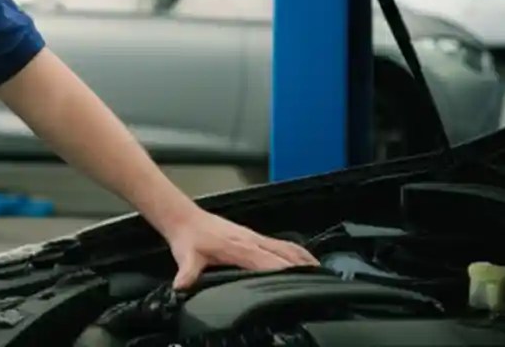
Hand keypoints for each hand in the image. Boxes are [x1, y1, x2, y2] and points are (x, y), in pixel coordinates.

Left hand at [164, 208, 318, 289]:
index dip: (287, 271)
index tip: (303, 281)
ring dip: (303, 258)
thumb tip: (182, 287)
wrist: (184, 218)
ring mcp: (253, 236)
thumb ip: (188, 274)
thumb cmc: (188, 237)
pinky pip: (279, 243)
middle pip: (285, 253)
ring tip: (320, 271)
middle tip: (323, 280)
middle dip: (304, 266)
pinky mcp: (252, 235)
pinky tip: (301, 258)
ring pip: (285, 246)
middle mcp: (251, 240)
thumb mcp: (186, 257)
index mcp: (239, 247)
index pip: (270, 261)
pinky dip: (294, 251)